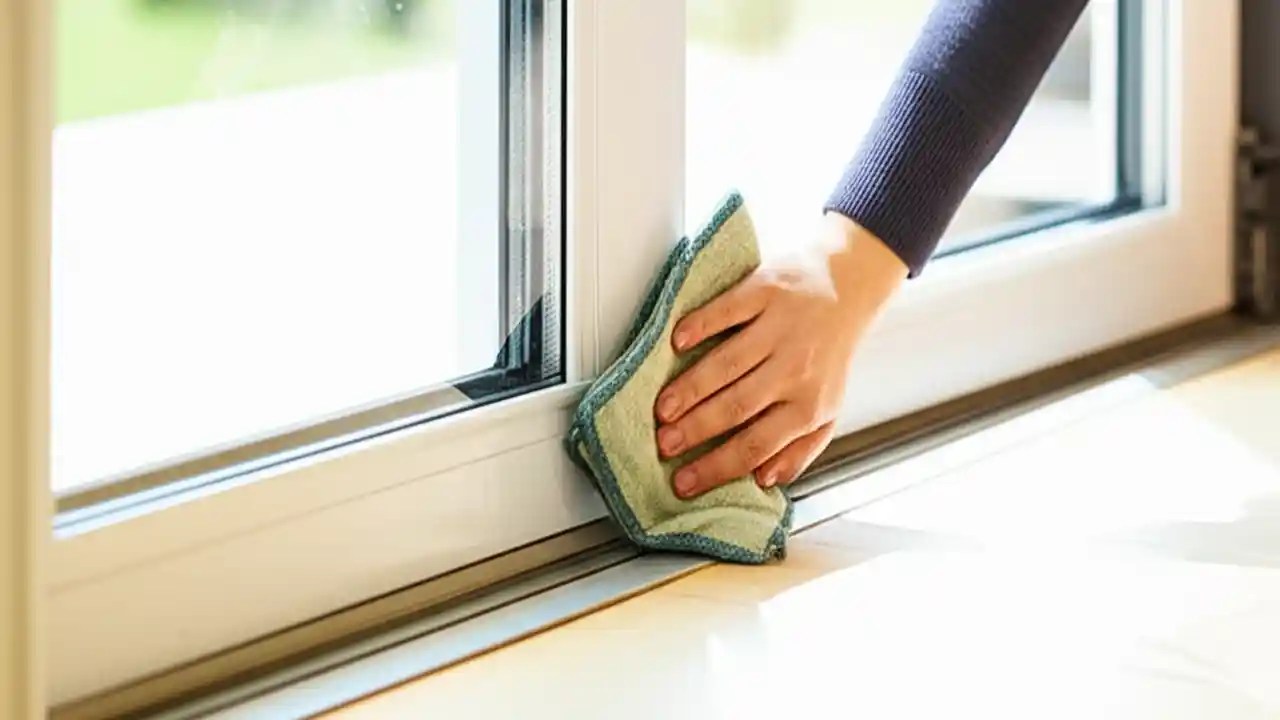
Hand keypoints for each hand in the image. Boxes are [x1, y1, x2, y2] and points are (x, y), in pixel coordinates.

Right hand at [655, 212, 906, 497]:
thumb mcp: (827, 413)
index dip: (716, 467)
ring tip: (663, 408)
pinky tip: (678, 342)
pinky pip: (728, 310)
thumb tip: (763, 480)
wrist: (849, 291)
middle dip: (697, 429)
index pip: (756, 446)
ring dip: (691, 387)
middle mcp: (796, 369)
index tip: (683, 482)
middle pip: (738, 406)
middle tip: (664, 444)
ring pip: (729, 363)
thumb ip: (798, 451)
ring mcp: (780, 328)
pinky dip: (701, 325)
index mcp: (810, 406)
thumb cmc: (827, 358)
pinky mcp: (766, 290)